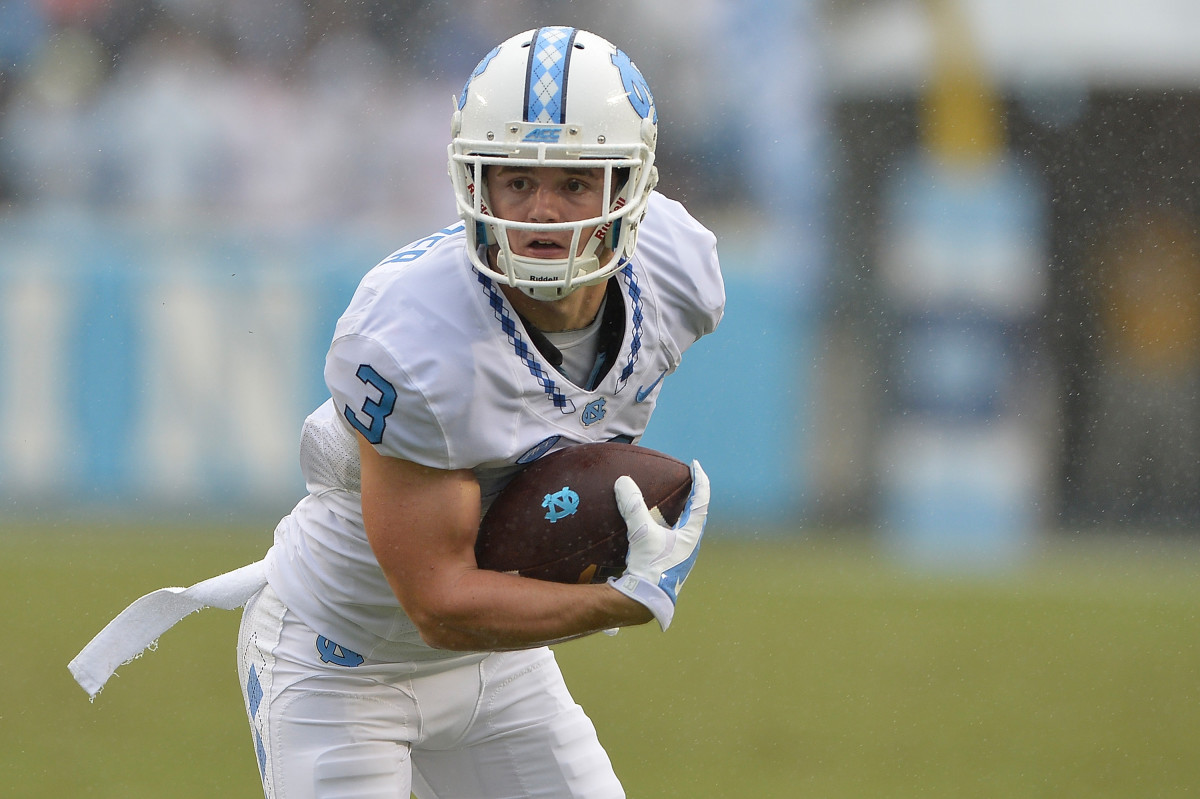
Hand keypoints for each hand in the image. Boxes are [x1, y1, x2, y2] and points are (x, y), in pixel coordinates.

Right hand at [607, 460, 709, 629]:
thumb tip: (623, 481)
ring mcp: (680, 555)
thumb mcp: (641, 533)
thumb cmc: (650, 567)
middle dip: (692, 497)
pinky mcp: (668, 563)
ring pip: (684, 527)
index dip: (700, 481)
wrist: (645, 601)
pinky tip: (652, 528)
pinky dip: (666, 526)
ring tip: (670, 501)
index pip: (701, 501)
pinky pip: (671, 537)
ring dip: (679, 513)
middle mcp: (690, 544)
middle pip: (696, 513)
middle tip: (685, 481)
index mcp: (691, 534)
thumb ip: (633, 506)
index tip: (696, 465)